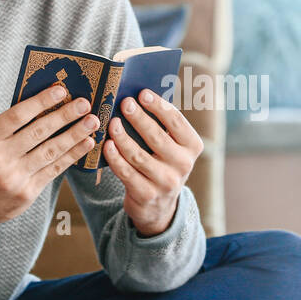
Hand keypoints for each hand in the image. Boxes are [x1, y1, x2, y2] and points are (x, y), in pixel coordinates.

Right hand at [0, 84, 99, 230]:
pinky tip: (86, 143)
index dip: (41, 102)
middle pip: (38, 132)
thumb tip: (41, 104)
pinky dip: (72, 155)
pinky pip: (54, 169)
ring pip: (51, 151)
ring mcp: (15, 177)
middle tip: (85, 104)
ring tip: (92, 122)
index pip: (17, 115)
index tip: (61, 91)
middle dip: (65, 116)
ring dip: (74, 134)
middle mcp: (0, 158)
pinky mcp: (27, 192)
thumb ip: (5, 127)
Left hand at [102, 88, 202, 236]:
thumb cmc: (162, 163)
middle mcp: (183, 165)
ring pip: (139, 155)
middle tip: (124, 103)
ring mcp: (166, 182)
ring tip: (112, 123)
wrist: (159, 206)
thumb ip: (163, 125)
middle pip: (157, 137)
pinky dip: (115, 158)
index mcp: (193, 146)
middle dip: (139, 118)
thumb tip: (139, 96)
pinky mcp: (147, 194)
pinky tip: (107, 145)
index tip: (142, 93)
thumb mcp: (172, 147)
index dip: (159, 106)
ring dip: (123, 137)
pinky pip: (127, 173)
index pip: (176, 122)